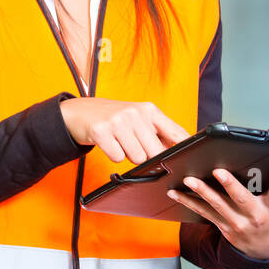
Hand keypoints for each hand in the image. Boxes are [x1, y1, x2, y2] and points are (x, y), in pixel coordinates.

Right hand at [59, 98, 188, 164]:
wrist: (80, 111)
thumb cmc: (114, 118)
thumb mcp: (139, 118)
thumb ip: (159, 132)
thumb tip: (179, 150)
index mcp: (150, 110)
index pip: (176, 133)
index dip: (184, 148)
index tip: (188, 159)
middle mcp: (136, 112)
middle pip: (156, 152)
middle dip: (148, 156)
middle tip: (134, 145)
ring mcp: (119, 121)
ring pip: (138, 157)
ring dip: (129, 155)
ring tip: (120, 142)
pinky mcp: (102, 131)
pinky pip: (118, 157)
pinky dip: (114, 155)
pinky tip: (109, 143)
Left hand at [166, 164, 268, 259]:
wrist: (263, 249)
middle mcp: (256, 217)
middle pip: (242, 200)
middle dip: (230, 186)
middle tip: (219, 172)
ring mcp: (236, 223)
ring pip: (217, 206)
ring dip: (202, 193)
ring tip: (189, 180)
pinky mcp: (221, 225)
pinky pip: (203, 213)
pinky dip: (188, 202)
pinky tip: (175, 191)